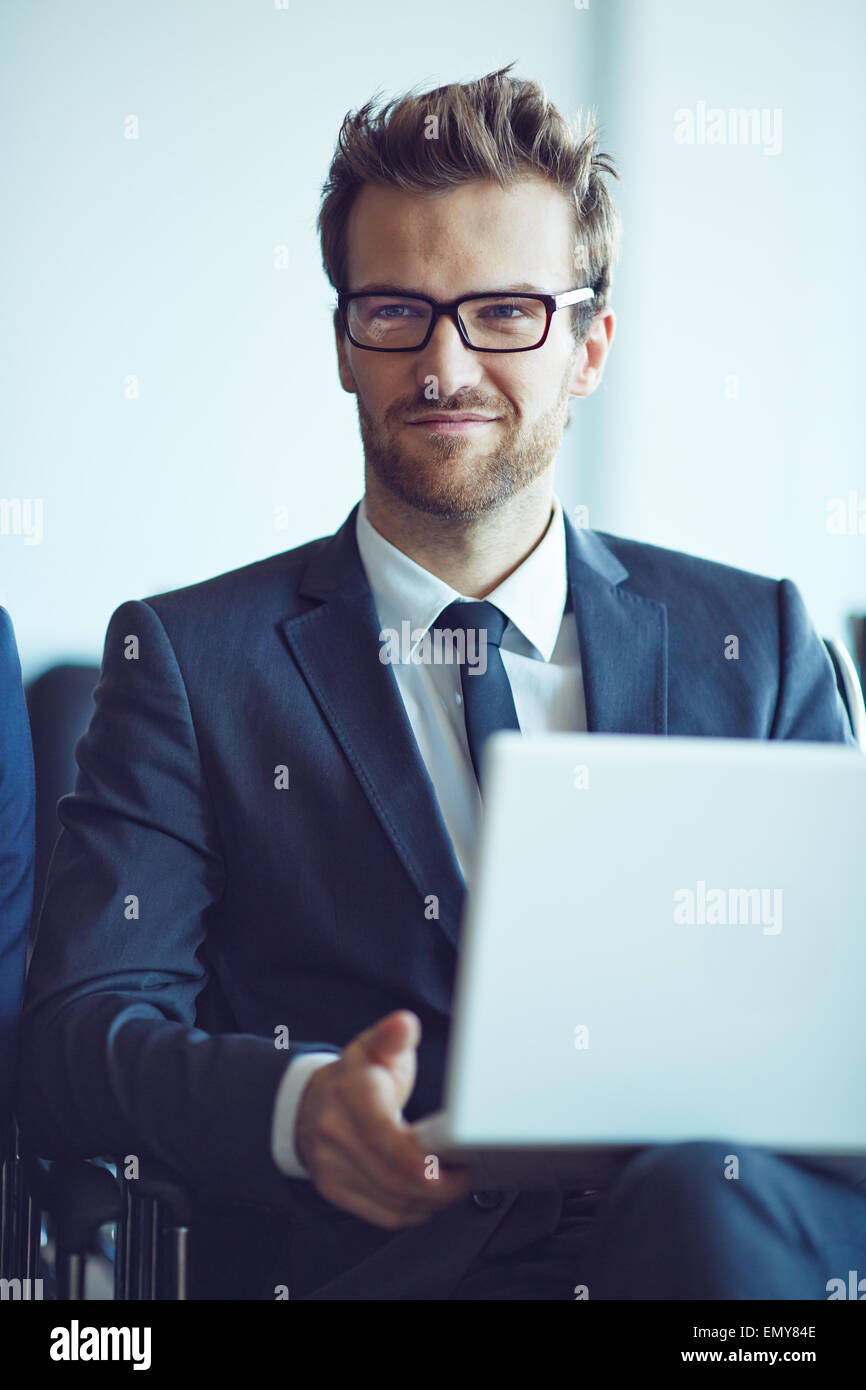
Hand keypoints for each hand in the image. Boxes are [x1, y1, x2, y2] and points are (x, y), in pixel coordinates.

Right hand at [294, 1009, 472, 1228]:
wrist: (311, 1103)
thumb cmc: (355, 1076)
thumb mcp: (375, 1046)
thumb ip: (394, 1036)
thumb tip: (403, 1024)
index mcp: (351, 1094)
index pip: (386, 1138)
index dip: (422, 1162)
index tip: (455, 1166)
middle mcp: (335, 1132)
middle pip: (393, 1177)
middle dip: (438, 1187)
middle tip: (466, 1177)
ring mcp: (331, 1165)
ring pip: (390, 1200)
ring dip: (429, 1201)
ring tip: (454, 1185)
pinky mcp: (334, 1189)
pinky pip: (381, 1213)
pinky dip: (412, 1211)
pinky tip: (428, 1198)